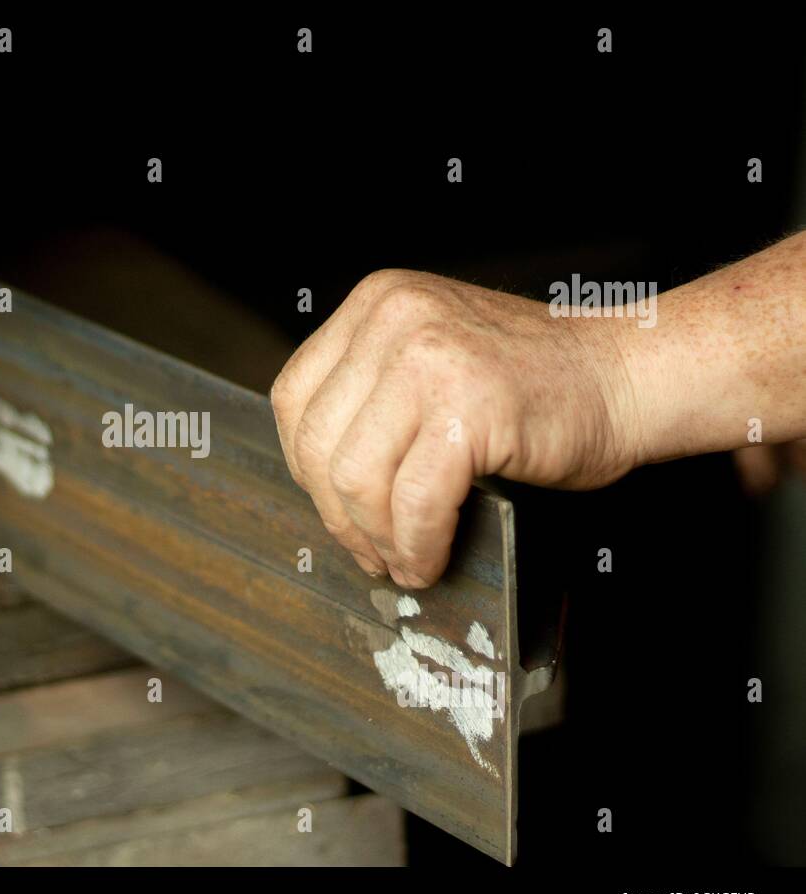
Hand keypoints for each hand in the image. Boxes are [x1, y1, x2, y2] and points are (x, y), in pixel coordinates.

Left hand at [270, 269, 642, 587]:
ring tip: (401, 559)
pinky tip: (428, 559)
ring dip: (375, 537)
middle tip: (367, 551)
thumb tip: (322, 484)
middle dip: (337, 515)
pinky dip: (415, 545)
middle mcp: (394, 318)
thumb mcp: (432, 359)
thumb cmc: (536, 383)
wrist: (629, 376)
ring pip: (355, 477)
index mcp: (376, 303)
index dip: (305, 468)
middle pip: (317, 442)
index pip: (295, 397)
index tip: (335, 507)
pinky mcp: (467, 408)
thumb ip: (373, 395)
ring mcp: (429, 358)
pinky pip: (413, 501)